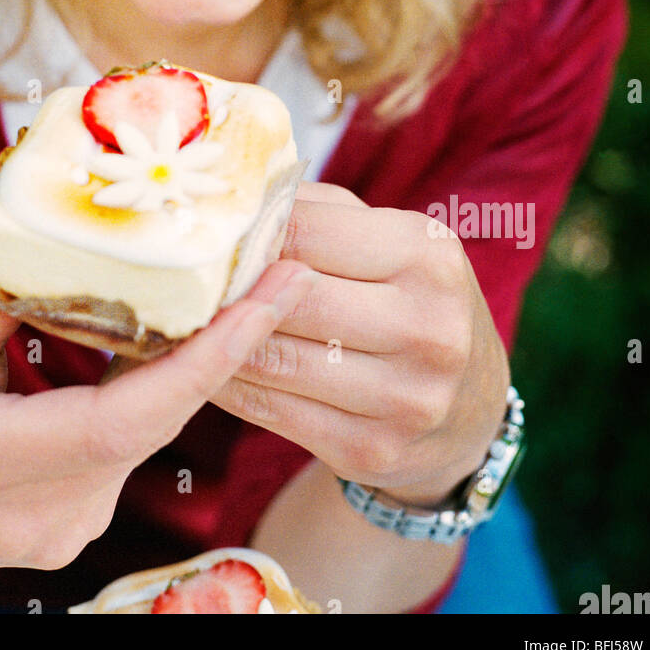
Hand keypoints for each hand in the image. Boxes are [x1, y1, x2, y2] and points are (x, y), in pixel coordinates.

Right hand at [0, 182, 314, 593]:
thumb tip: (36, 210)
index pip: (121, 419)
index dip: (201, 359)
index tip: (263, 298)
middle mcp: (38, 512)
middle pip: (155, 418)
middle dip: (224, 341)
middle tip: (281, 267)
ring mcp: (65, 530)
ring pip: (152, 427)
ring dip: (193, 358)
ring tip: (240, 285)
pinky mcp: (81, 524)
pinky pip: (135, 440)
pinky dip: (156, 384)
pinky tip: (173, 334)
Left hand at [209, 180, 510, 507]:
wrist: (469, 405)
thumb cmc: (406, 296)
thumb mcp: (387, 238)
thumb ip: (315, 211)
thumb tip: (229, 198)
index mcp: (427, 253)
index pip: (305, 230)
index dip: (248, 232)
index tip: (208, 232)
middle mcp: (427, 325)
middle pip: (287, 297)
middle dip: (226, 288)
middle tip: (180, 277)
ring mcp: (406, 396)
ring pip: (271, 359)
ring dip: (215, 340)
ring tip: (179, 318)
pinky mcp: (373, 450)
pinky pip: (270, 412)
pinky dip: (226, 386)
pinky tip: (205, 366)